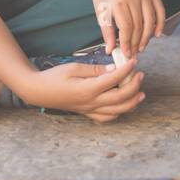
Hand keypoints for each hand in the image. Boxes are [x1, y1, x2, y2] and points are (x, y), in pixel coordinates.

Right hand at [25, 59, 145, 122]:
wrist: (38, 91)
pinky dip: (118, 113)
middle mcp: (90, 102)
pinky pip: (106, 118)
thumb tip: (114, 69)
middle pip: (120, 98)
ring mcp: (89, 110)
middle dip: (134, 87)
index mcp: (87, 89)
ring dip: (131, 103)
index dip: (127, 70)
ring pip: (116, 112)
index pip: (114, 79)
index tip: (134, 61)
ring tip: (140, 93)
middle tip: (141, 75)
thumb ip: (95, 70)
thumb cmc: (55, 77)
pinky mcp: (86, 113)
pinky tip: (123, 105)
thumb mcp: (75, 68)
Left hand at [91, 0, 166, 58]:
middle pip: (139, 25)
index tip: (127, 53)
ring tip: (142, 47)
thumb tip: (110, 50)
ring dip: (147, 36)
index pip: (127, 27)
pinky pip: (159, 9)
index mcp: (118, 1)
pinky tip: (157, 34)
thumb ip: (107, 31)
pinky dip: (160, 23)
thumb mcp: (100, 11)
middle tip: (134, 53)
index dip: (128, 42)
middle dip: (137, 42)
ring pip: (150, 20)